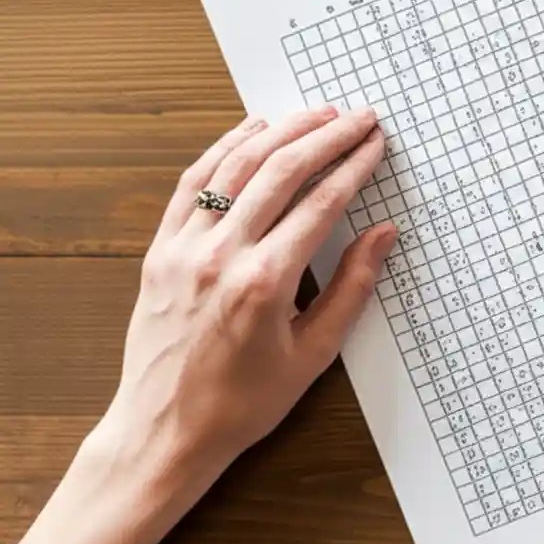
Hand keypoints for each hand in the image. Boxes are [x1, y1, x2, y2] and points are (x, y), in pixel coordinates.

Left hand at [2, 107, 395, 543]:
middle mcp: (222, 255)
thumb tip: (383, 235)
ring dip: (280, 132)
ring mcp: (185, 248)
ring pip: (236, 165)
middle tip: (358, 116)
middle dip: (326, 135)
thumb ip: (352, 288)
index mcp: (266, 282)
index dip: (354, 165)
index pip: (320, 203)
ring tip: (316, 113)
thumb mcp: (314, 354)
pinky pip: (194, 184)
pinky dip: (224, 149)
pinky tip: (252, 132)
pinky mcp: (161, 250)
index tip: (376, 142)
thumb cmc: (243, 403)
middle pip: (282, 171)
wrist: (165, 430)